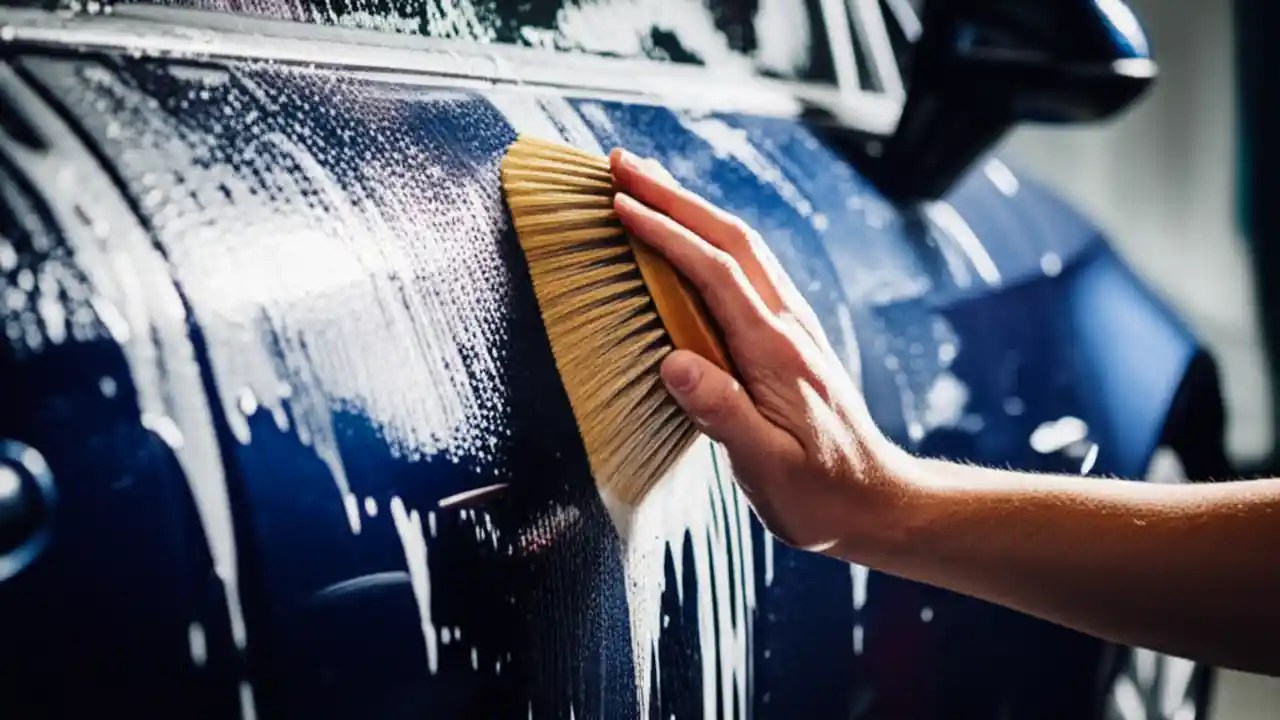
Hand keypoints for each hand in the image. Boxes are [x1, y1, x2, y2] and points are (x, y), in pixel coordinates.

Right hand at [609, 149, 914, 553]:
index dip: (665, 234)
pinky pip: (746, 270)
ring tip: (645, 182)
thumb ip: (721, 413)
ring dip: (692, 208)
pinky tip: (690, 237)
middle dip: (674, 196)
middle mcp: (788, 326)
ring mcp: (793, 328)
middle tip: (620, 163)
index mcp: (776, 352)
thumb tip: (672, 362)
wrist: (878, 504)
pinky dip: (709, 239)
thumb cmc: (819, 495)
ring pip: (741, 247)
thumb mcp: (766, 467)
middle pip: (730, 239)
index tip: (619, 204)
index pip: (714, 273)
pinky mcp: (789, 339)